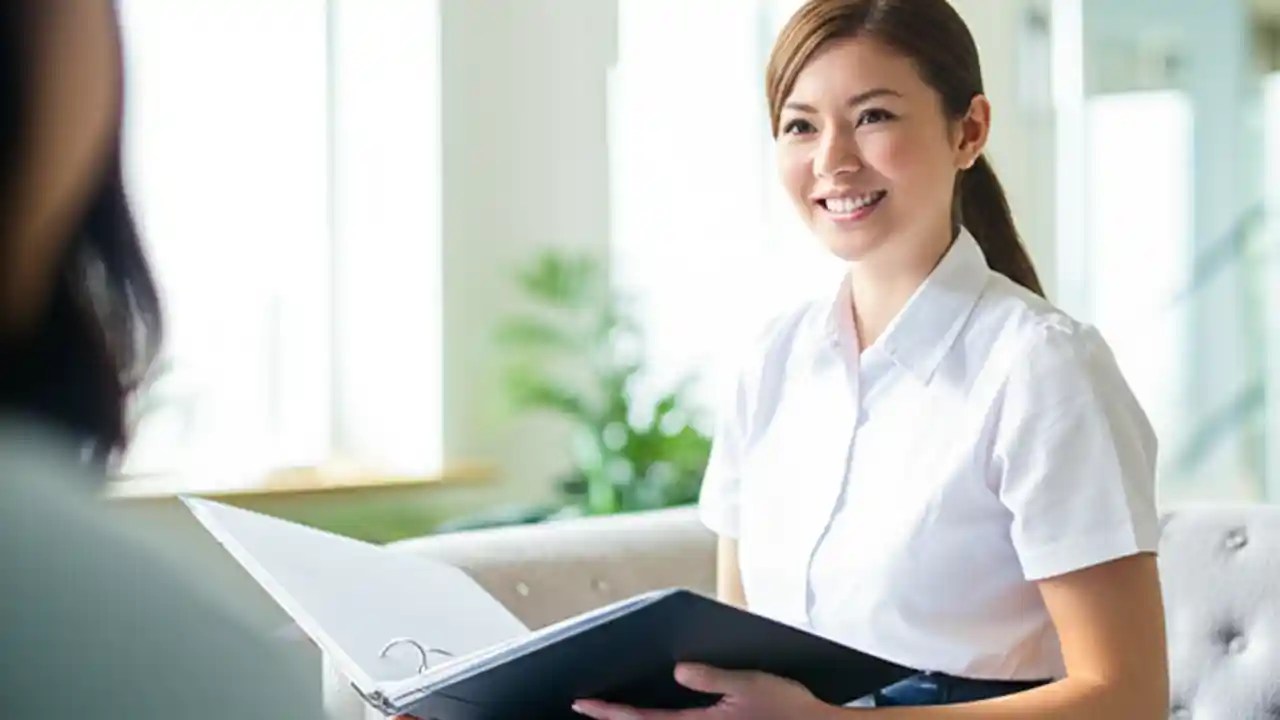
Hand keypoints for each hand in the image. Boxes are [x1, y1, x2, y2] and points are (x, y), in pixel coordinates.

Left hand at [572, 662, 836, 719]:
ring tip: (611, 709)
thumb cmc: (787, 707)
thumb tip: (678, 669)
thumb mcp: (751, 684)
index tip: (582, 703)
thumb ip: (713, 678)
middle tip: (586, 706)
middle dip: (615, 719)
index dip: (610, 712)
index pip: (643, 719)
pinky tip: (652, 712)